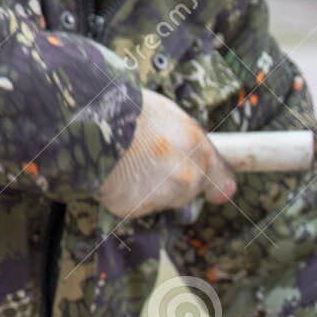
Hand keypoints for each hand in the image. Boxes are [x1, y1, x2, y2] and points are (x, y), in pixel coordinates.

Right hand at [98, 90, 235, 217]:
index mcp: (197, 147)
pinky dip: (127, 192)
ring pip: (164, 198)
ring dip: (151, 186)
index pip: (221, 178)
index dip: (217, 184)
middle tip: (148, 155)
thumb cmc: (128, 108)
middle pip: (189, 189)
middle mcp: (187, 176)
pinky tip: (115, 171)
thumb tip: (226, 189)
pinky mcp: (136, 207)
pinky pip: (137, 204)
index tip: (218, 192)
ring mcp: (163, 195)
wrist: (90, 120)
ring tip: (127, 159)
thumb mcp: (170, 115)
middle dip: (174, 178)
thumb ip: (195, 144)